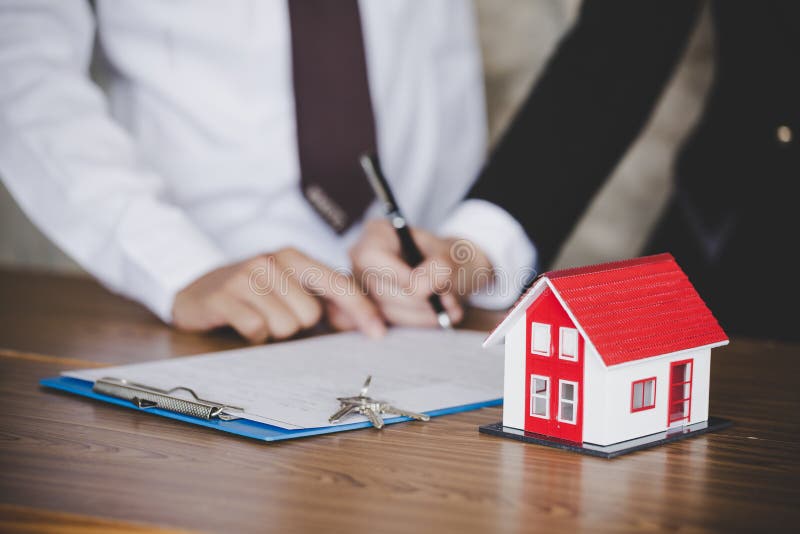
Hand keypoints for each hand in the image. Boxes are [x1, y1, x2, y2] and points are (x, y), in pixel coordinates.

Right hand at [172, 249, 385, 342]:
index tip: (378, 332)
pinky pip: (256, 331)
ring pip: (285, 326)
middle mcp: (271, 261)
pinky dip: (252, 335)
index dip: (360, 310)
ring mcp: (246, 277)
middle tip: (276, 312)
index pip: (338, 284)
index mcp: (294, 257)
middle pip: (309, 314)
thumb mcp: (288, 286)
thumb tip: (364, 320)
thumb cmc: (253, 292)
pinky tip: (242, 321)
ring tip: (258, 315)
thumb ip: (322, 298)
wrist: (196, 289)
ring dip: (273, 330)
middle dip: (297, 323)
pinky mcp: (223, 297)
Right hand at [349, 219, 492, 326]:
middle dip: (417, 300)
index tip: (425, 289)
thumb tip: (420, 285)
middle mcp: (362, 262)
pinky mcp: (373, 312)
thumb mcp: (452, 254)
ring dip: (423, 314)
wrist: (453, 273)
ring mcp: (364, 289)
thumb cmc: (447, 257)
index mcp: (376, 235)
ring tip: (452, 308)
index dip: (396, 275)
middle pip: (379, 288)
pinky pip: (393, 323)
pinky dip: (422, 321)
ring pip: (387, 310)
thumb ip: (439, 265)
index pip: (370, 256)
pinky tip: (443, 315)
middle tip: (449, 301)